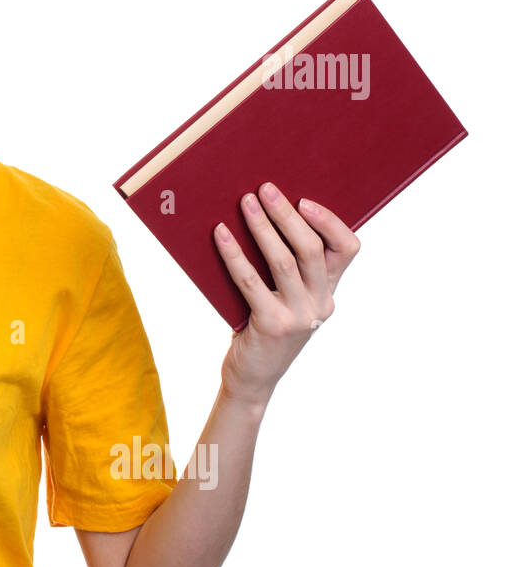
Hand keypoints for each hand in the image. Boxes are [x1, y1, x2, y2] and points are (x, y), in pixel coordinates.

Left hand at [213, 182, 360, 406]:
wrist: (253, 378)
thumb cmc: (263, 327)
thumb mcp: (285, 298)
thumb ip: (286, 268)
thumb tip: (262, 212)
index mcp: (328, 291)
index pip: (347, 248)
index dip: (330, 221)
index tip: (305, 199)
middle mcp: (320, 303)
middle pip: (312, 248)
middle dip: (287, 215)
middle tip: (265, 189)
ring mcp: (299, 316)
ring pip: (284, 262)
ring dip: (263, 228)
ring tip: (245, 202)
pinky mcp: (272, 325)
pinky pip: (249, 281)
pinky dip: (234, 254)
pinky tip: (219, 234)